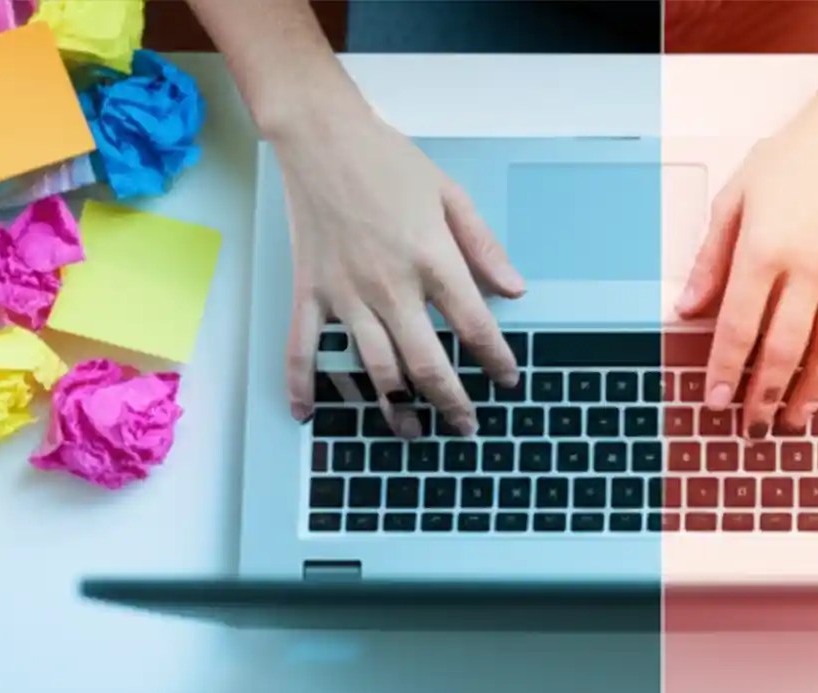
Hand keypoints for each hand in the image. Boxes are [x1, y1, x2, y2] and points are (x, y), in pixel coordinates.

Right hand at [276, 99, 523, 435]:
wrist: (321, 137)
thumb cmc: (388, 160)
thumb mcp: (451, 195)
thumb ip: (483, 247)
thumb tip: (514, 290)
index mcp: (432, 260)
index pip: (474, 326)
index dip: (495, 360)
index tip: (507, 379)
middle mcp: (390, 286)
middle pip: (426, 363)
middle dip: (450, 402)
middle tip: (466, 425)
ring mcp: (345, 293)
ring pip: (374, 367)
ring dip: (395, 407)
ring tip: (413, 431)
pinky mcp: (309, 291)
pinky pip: (303, 348)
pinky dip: (303, 384)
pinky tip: (308, 414)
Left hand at [675, 92, 817, 437]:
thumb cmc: (788, 163)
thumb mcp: (732, 203)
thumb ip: (709, 261)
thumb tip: (685, 309)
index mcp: (764, 251)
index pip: (739, 327)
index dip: (725, 371)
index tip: (715, 401)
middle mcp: (808, 270)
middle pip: (783, 350)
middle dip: (764, 395)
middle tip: (752, 425)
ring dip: (811, 394)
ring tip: (793, 420)